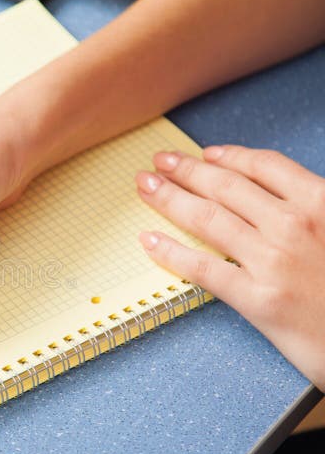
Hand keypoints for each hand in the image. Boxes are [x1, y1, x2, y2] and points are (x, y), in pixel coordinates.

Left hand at [135, 145, 324, 388]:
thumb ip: (312, 210)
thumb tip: (270, 198)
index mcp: (321, 202)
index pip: (264, 167)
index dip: (227, 156)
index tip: (202, 153)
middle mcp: (294, 226)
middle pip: (226, 187)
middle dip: (186, 170)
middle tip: (159, 162)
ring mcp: (273, 262)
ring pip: (208, 219)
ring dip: (169, 198)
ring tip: (146, 187)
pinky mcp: (259, 299)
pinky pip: (204, 268)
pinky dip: (171, 252)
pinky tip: (150, 241)